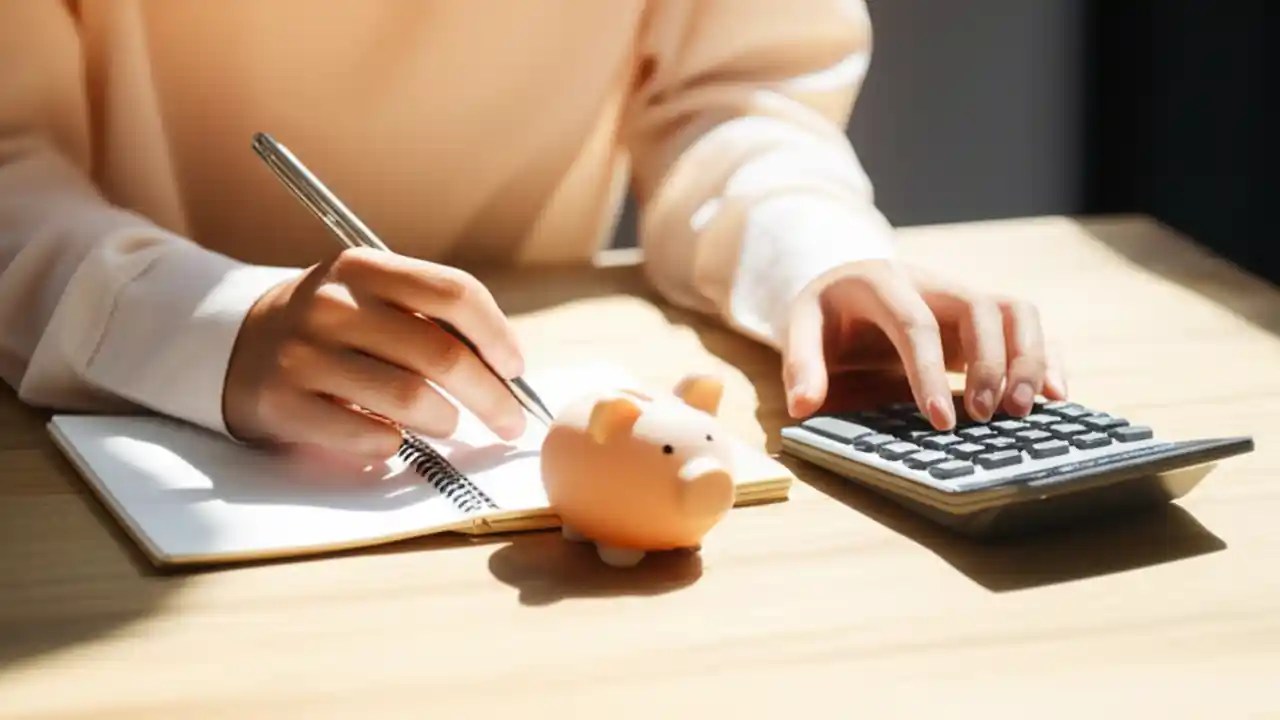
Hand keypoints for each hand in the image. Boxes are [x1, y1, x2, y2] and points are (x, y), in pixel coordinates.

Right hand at [224, 248, 526, 457]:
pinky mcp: (284, 403)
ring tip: (449, 425)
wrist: (234, 346)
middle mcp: (333, 305)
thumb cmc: (332, 326)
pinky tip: (394, 437)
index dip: (497, 335)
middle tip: (510, 422)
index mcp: (364, 267)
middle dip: (491, 396)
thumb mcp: (372, 295)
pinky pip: (367, 436)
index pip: (454, 293)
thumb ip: (432, 317)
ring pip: (410, 399)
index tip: (516, 369)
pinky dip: (394, 443)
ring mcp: (304, 354)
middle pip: (441, 355)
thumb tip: (506, 368)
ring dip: (445, 421)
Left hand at [783, 259, 1067, 429]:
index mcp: (883, 283)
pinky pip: (1029, 329)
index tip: (939, 421)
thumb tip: (804, 406)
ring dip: (1028, 359)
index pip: (916, 324)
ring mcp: (964, 299)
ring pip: (1016, 312)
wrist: (848, 287)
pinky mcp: (985, 320)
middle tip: (984, 417)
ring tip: (1023, 412)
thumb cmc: (827, 315)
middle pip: (980, 308)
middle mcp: (933, 284)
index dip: (930, 372)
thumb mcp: (799, 329)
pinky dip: (1049, 357)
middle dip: (989, 364)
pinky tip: (1056, 397)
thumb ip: (801, 364)